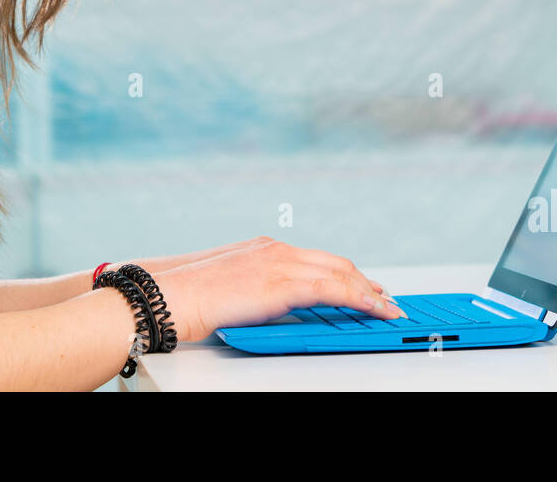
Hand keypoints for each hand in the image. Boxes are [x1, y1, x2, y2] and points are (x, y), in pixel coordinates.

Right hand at [153, 236, 404, 341]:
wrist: (169, 294)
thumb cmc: (187, 295)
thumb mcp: (229, 284)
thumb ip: (254, 287)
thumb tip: (269, 303)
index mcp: (263, 247)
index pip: (316, 259)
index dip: (343, 273)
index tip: (362, 284)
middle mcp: (276, 250)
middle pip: (335, 263)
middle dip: (364, 281)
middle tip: (384, 298)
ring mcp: (281, 264)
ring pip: (340, 274)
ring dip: (369, 292)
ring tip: (388, 308)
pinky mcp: (282, 284)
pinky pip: (334, 290)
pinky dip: (360, 299)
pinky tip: (374, 309)